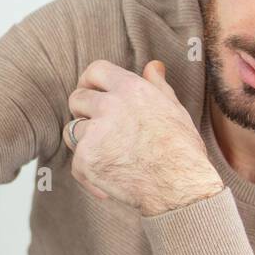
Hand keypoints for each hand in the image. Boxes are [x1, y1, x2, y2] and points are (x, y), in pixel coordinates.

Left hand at [66, 59, 223, 215]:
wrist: (180, 188)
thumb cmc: (182, 151)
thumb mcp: (174, 110)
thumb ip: (157, 86)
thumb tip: (153, 66)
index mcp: (131, 89)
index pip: (96, 70)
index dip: (90, 80)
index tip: (91, 91)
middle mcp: (109, 106)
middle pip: (77, 99)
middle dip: (84, 111)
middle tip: (99, 128)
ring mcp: (95, 133)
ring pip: (72, 130)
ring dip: (83, 141)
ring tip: (107, 154)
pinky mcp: (86, 159)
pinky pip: (76, 163)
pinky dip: (90, 174)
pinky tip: (110, 182)